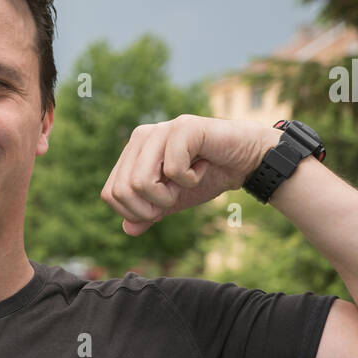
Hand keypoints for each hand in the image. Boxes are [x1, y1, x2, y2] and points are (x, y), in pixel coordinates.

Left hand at [101, 116, 278, 235]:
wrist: (246, 161)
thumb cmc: (208, 176)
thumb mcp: (174, 201)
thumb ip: (149, 214)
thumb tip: (128, 229)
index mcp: (133, 151)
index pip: (110, 193)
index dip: (135, 212)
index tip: (163, 205)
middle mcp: (141, 136)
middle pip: (122, 190)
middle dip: (152, 207)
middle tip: (176, 195)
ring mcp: (161, 129)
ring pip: (140, 182)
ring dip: (170, 194)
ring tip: (188, 180)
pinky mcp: (184, 128)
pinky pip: (172, 170)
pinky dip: (190, 180)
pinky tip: (202, 166)